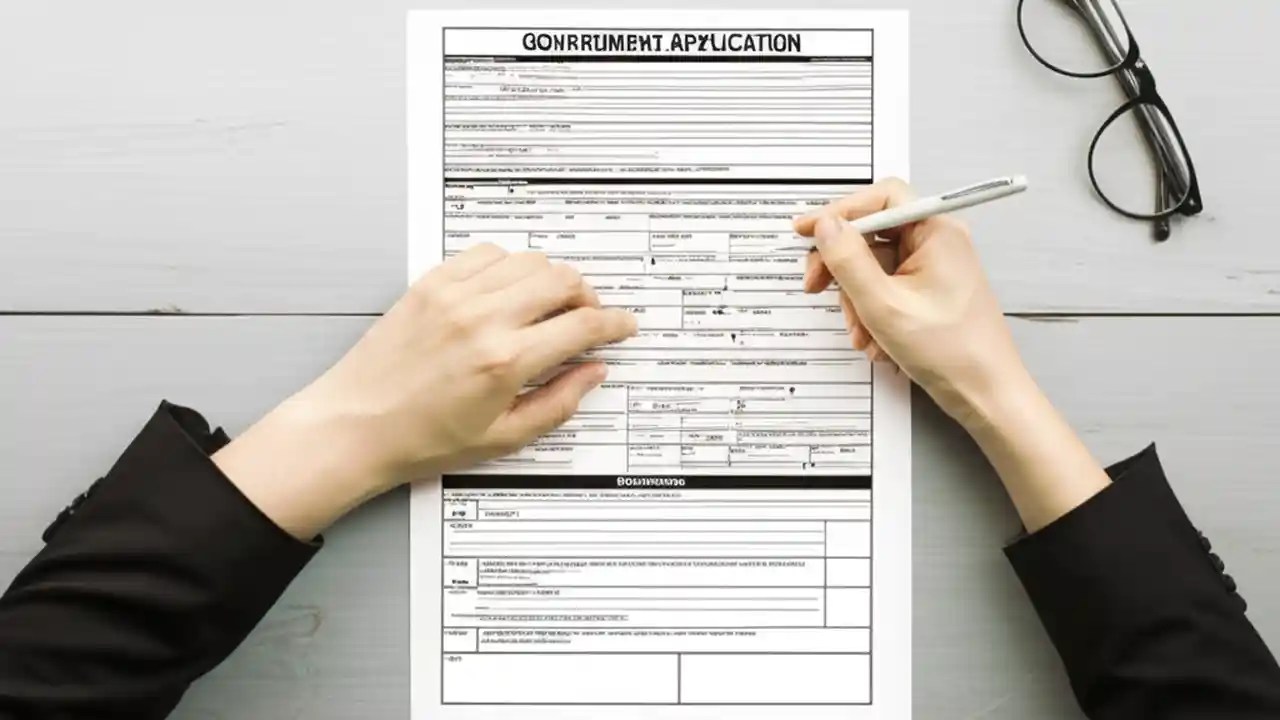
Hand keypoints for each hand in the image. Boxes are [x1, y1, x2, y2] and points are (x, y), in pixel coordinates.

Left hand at [213, 244, 636, 537]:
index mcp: (505, 361)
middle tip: (588, 316)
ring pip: (527, 260)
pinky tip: (507, 289)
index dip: (613, 324)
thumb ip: (558, 402)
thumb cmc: (419, 439)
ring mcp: (454, 296)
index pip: (582, 326)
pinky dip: (507, 265)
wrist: (355, 425)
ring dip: (550, 278)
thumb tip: (593, 373)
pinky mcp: (430, 285)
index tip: (622, 326)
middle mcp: (482, 319)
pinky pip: (485, 254)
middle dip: (587, 296)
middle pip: (562, 280)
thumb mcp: (502, 437)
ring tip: (549, 303)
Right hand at [792, 178, 1032, 428]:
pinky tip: (877, 341)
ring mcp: (934, 269)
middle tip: (815, 286)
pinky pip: (886, 290)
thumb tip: (826, 226)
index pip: (880, 199)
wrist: (985, 395)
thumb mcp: (884, 305)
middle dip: (843, 268)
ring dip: (857, 301)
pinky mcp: (929, 292)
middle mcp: (938, 243)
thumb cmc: (951, 352)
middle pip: (872, 235)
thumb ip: (848, 261)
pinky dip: (873, 313)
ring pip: (874, 268)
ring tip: (863, 333)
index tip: (806, 231)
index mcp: (937, 232)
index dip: (838, 212)